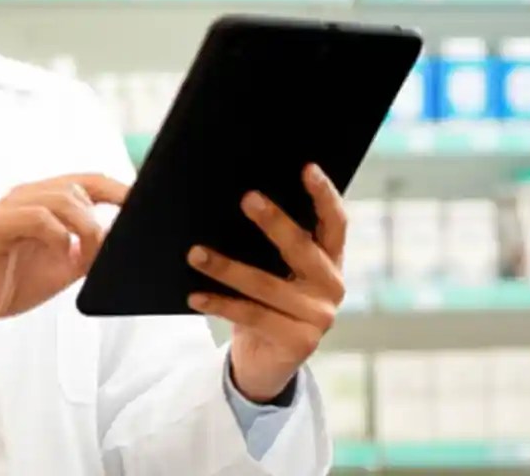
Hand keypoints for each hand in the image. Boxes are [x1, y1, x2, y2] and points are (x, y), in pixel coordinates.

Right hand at [0, 173, 128, 337]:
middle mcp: (28, 196)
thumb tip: (123, 236)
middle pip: (78, 187)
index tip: (142, 204)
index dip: (118, 188)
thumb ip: (93, 249)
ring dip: (82, 228)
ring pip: (60, 198)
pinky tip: (60, 255)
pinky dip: (57, 235)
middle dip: (97, 221)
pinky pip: (35, 217)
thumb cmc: (17, 279)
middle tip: (98, 252)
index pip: (89, 181)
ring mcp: (10, 207)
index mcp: (46, 200)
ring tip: (80, 256)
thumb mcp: (67, 264)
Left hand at [186, 164, 346, 402]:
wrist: (264, 362)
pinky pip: (252, 316)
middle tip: (246, 198)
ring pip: (267, 285)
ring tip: (195, 253)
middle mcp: (331, 286)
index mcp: (330, 259)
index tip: (307, 167)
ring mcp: (318, 317)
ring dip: (227, 268)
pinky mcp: (298, 343)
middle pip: (302, 248)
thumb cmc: (264, 301)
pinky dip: (220, 304)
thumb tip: (236, 198)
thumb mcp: (273, 269)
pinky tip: (194, 296)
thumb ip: (268, 241)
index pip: (335, 222)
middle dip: (274, 221)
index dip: (324, 194)